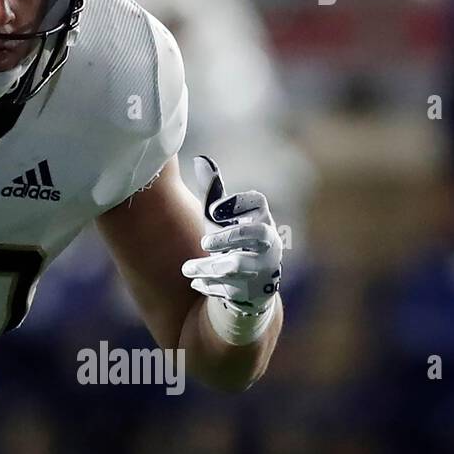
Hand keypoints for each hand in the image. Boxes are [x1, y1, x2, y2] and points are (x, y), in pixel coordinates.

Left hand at [181, 156, 282, 314]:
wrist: (250, 287)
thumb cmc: (233, 242)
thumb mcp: (221, 219)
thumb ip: (214, 193)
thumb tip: (200, 160)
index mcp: (261, 220)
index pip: (258, 203)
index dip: (237, 203)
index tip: (212, 210)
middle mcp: (268, 244)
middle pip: (256, 235)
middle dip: (228, 236)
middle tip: (203, 242)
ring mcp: (262, 270)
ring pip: (237, 266)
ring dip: (208, 267)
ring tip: (186, 268)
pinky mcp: (252, 294)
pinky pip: (229, 291)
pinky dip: (210, 287)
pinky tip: (196, 283)